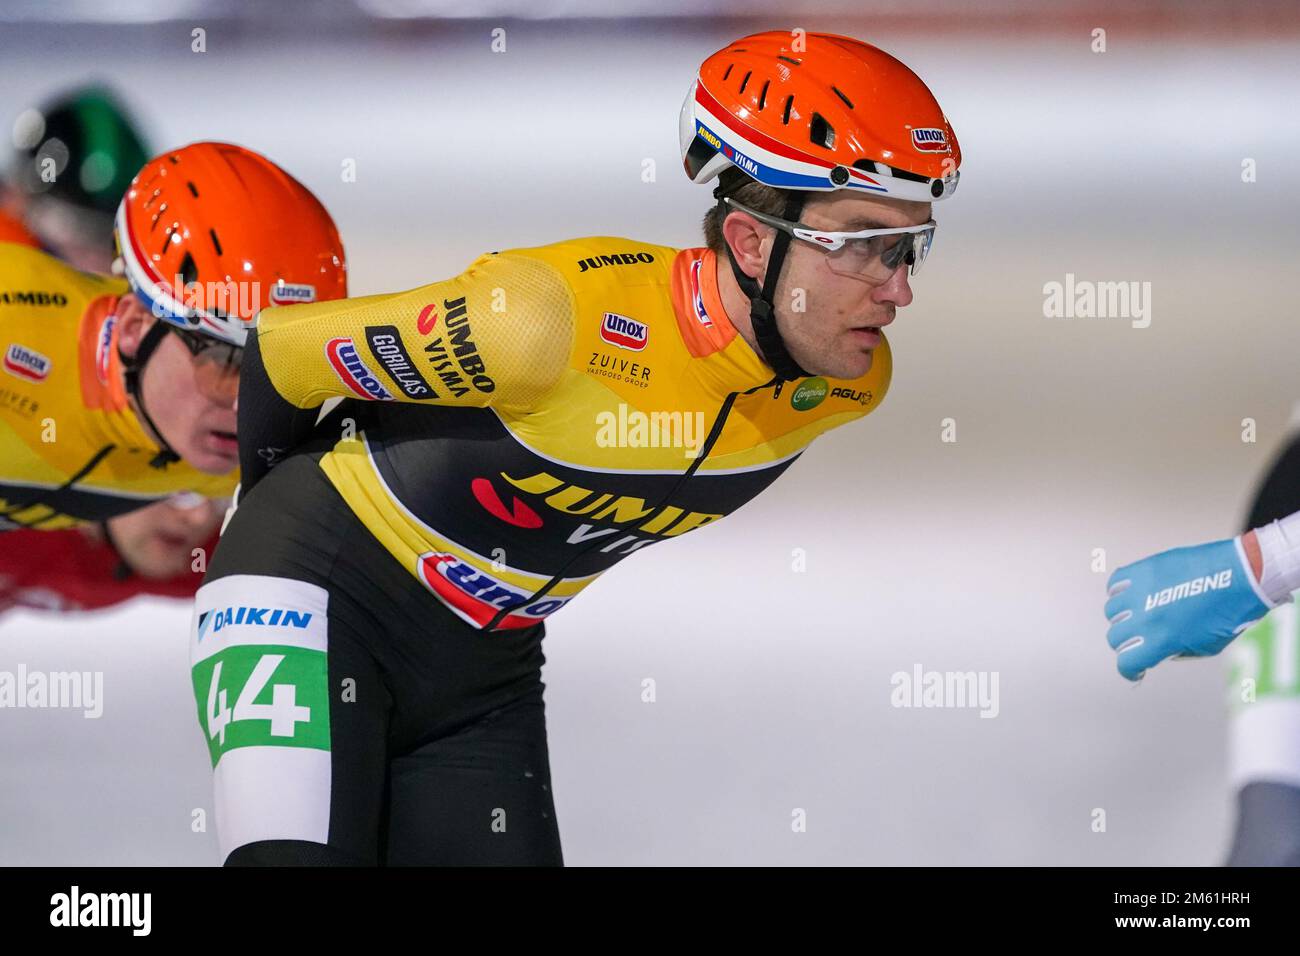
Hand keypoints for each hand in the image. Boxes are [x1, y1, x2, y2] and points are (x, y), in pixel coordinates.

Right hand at [1104, 537, 1272, 680]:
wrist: (1242, 575)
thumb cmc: (1231, 613)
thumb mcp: (1207, 647)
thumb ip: (1175, 651)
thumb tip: (1158, 649)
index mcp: (1162, 640)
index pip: (1127, 662)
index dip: (1130, 670)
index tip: (1135, 668)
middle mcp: (1146, 617)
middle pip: (1115, 637)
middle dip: (1127, 644)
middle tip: (1141, 640)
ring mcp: (1141, 590)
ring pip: (1111, 611)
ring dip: (1122, 617)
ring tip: (1139, 613)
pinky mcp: (1143, 569)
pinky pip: (1115, 583)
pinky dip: (1119, 591)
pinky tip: (1133, 594)